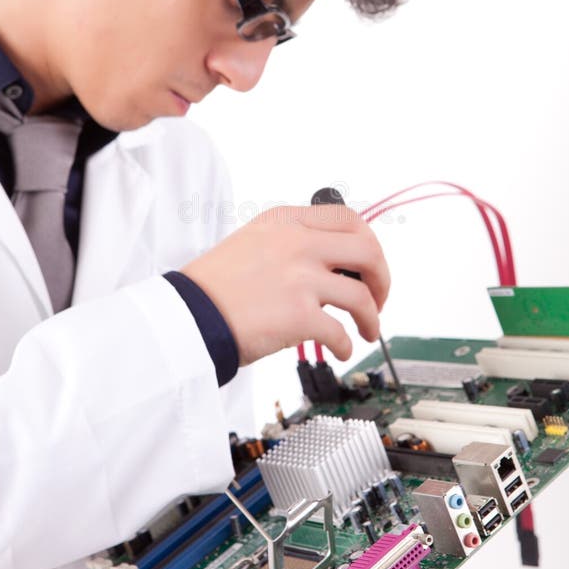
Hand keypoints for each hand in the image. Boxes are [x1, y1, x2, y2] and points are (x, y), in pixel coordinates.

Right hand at [181, 204, 389, 365]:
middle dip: (382, 278)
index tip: (368, 265)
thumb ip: (291, 244)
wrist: (186, 315)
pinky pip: (341, 331)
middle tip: (378, 297)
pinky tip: (338, 350)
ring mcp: (301, 277)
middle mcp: (298, 243)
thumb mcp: (252, 242)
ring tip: (366, 330)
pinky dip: (346, 345)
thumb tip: (333, 266)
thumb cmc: (214, 286)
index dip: (368, 243)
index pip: (348, 219)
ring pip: (362, 296)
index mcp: (286, 221)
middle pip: (367, 251)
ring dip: (371, 317)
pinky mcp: (300, 314)